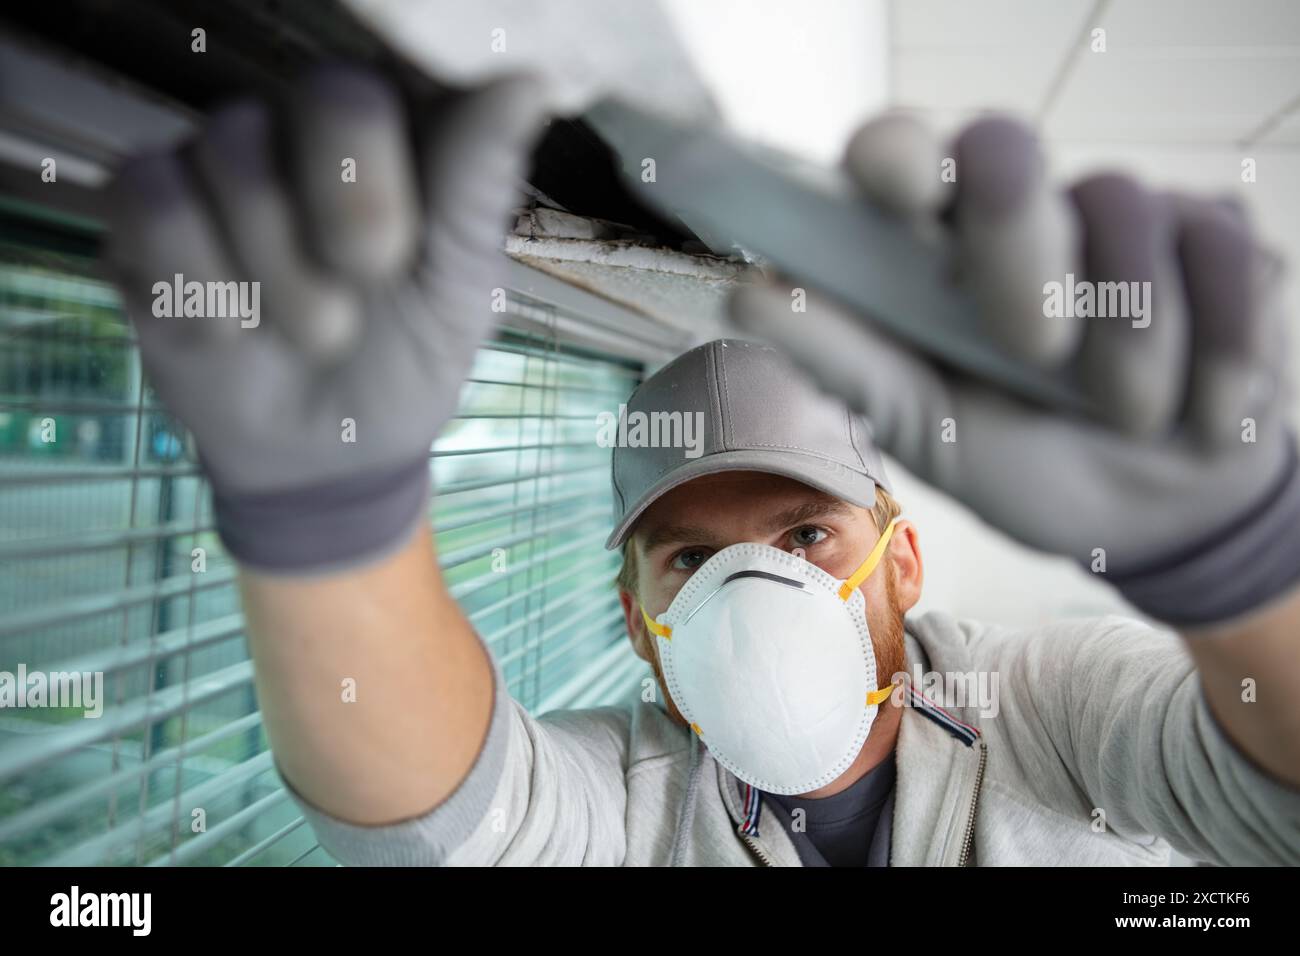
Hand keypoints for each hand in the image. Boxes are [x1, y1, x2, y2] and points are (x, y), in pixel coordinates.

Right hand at [102, 67, 548, 572]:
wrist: (325, 457)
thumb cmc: (405, 361)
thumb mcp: (458, 290)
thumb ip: (478, 187)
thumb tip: (528, 81)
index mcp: (398, 139)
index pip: (398, 86)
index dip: (391, 177)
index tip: (400, 258)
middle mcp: (310, 127)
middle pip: (322, 96)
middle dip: (352, 218)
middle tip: (362, 286)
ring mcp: (226, 158)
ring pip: (231, 148)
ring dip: (277, 274)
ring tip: (304, 328)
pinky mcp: (149, 204)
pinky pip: (152, 196)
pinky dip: (197, 285)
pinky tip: (227, 330)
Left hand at [729, 113, 1298, 627]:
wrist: (1148, 518)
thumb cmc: (1022, 461)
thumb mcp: (928, 429)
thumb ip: (847, 362)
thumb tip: (749, 293)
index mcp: (938, 246)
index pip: (904, 154)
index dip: (896, 153)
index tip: (901, 185)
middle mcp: (1025, 211)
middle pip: (1007, 147)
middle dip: (1019, 247)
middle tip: (1034, 348)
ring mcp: (1126, 217)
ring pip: (1125, 202)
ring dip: (1129, 337)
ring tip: (1124, 415)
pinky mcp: (1220, 241)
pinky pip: (1225, 253)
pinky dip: (1215, 351)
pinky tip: (1196, 410)